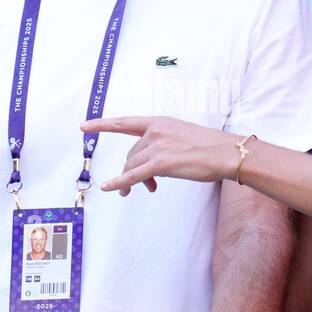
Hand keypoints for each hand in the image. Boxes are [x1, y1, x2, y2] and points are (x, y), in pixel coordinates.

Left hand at [80, 115, 239, 195]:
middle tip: (148, 185)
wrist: (227, 153)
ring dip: (134, 181)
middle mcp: (155, 131)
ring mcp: (157, 146)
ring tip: (147, 190)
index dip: (102, 125)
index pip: (125, 122)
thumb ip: (162, 144)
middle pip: (131, 154)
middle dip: (134, 170)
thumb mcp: (182, 136)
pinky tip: (110, 189)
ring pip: (132, 166)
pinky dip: (119, 183)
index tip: (84, 125)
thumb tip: (149, 166)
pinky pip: (133, 176)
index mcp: (159, 121)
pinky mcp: (160, 164)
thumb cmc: (210, 148)